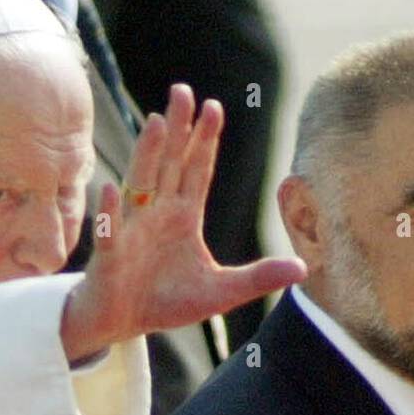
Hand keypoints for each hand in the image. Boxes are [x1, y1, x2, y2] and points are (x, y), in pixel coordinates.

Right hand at [60, 83, 305, 361]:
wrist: (122, 323)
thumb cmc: (166, 303)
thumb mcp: (221, 293)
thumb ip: (258, 278)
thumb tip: (303, 269)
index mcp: (182, 217)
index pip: (196, 171)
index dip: (204, 140)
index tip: (213, 107)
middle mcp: (156, 214)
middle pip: (169, 164)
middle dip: (176, 130)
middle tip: (182, 91)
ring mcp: (131, 231)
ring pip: (140, 185)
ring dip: (147, 154)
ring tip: (155, 122)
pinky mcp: (111, 256)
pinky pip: (110, 232)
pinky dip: (111, 214)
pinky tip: (113, 191)